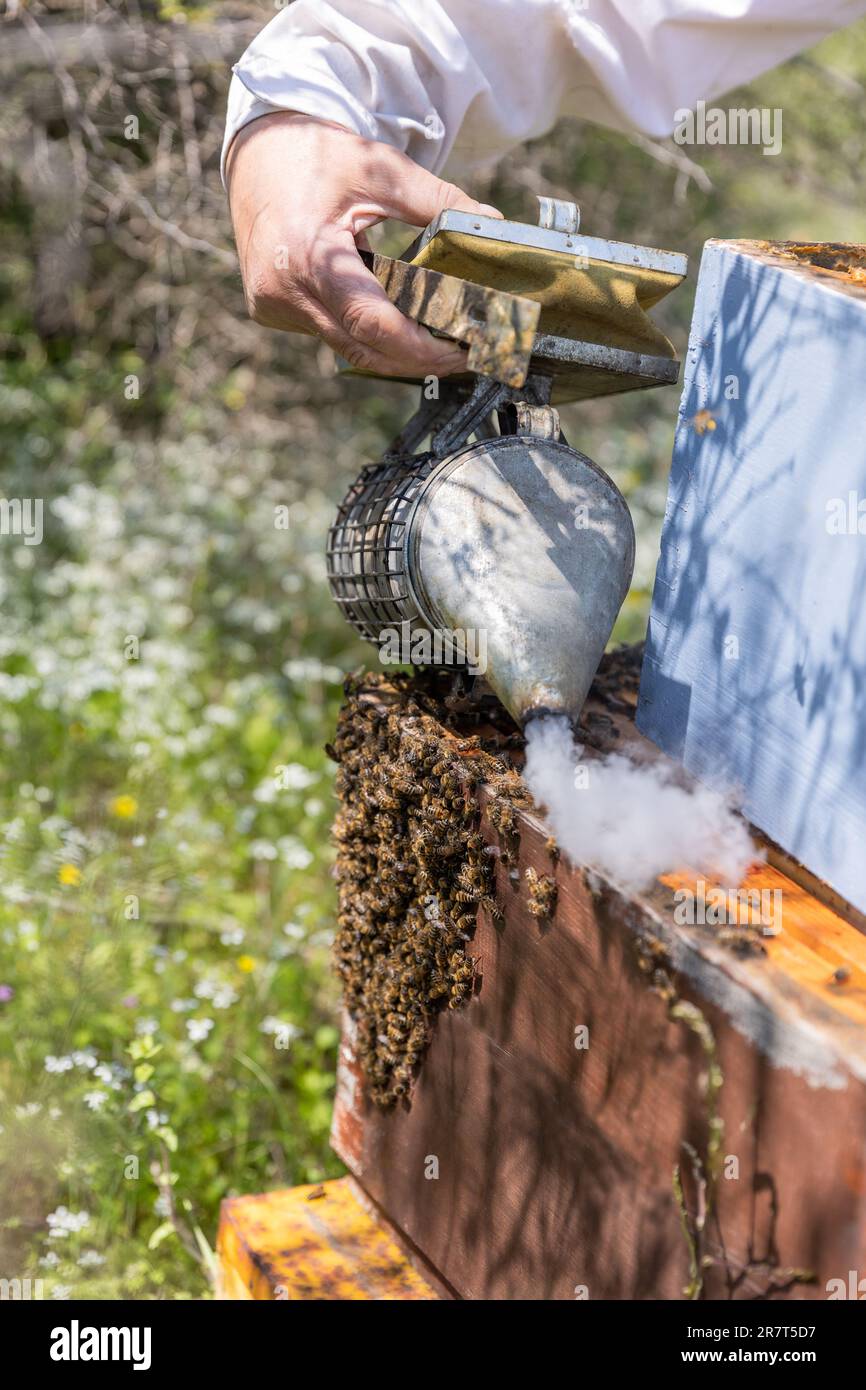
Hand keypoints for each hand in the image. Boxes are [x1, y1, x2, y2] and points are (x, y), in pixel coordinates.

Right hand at [226, 112, 501, 376]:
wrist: (256, 153)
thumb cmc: (314, 155)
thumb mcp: (381, 169)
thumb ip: (438, 201)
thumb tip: (491, 224)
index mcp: (309, 256)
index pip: (372, 324)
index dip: (420, 347)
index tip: (459, 351)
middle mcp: (285, 292)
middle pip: (362, 350)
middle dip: (414, 357)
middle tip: (459, 352)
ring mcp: (274, 306)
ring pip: (346, 347)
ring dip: (391, 347)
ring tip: (434, 336)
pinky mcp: (271, 311)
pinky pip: (328, 333)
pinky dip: (362, 330)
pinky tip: (390, 315)